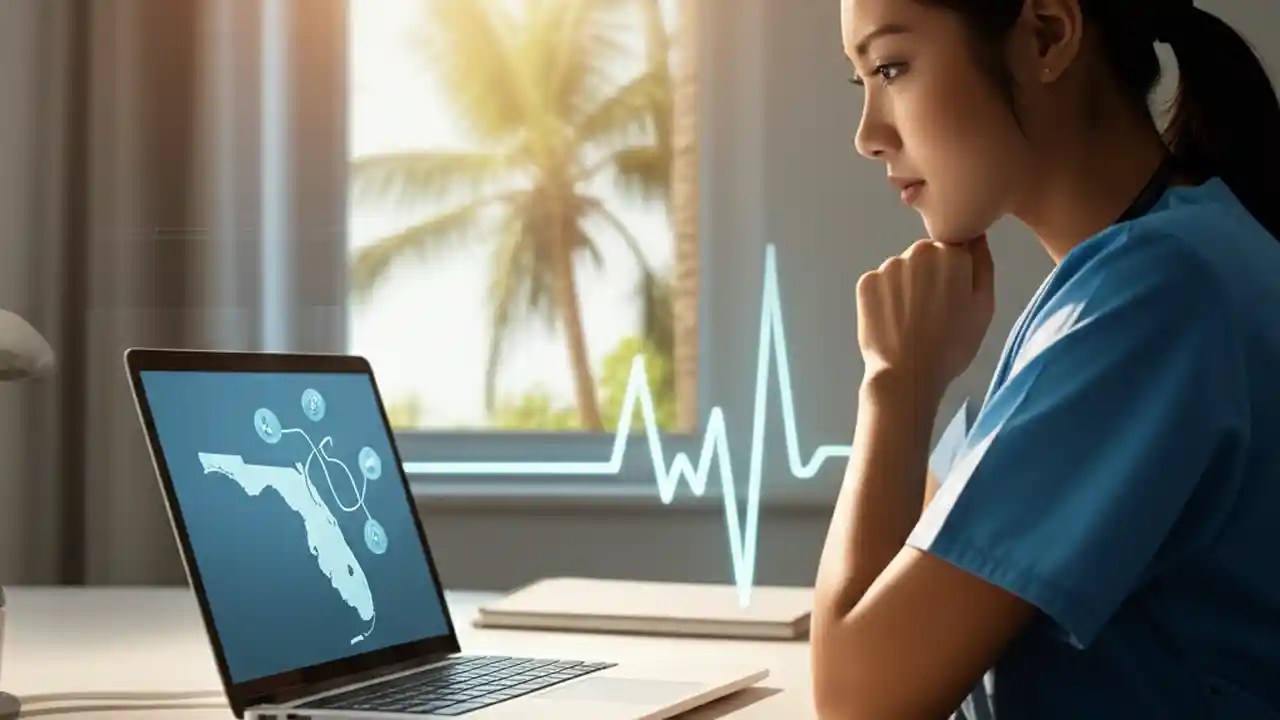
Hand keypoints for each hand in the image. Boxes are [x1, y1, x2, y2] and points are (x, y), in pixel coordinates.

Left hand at [855, 235, 994, 400]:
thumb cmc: (952, 346)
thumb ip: (982, 265)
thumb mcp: (984, 307)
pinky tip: (892, 321)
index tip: (951, 300)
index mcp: (952, 253)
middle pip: (926, 257)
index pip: (955, 251)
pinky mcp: (865, 282)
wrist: (907, 375)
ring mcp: (888, 266)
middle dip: (929, 277)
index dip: (954, 276)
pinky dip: (884, 298)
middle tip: (931, 313)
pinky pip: (879, 284)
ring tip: (911, 321)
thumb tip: (976, 236)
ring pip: (901, 270)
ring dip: (905, 287)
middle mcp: (918, 251)